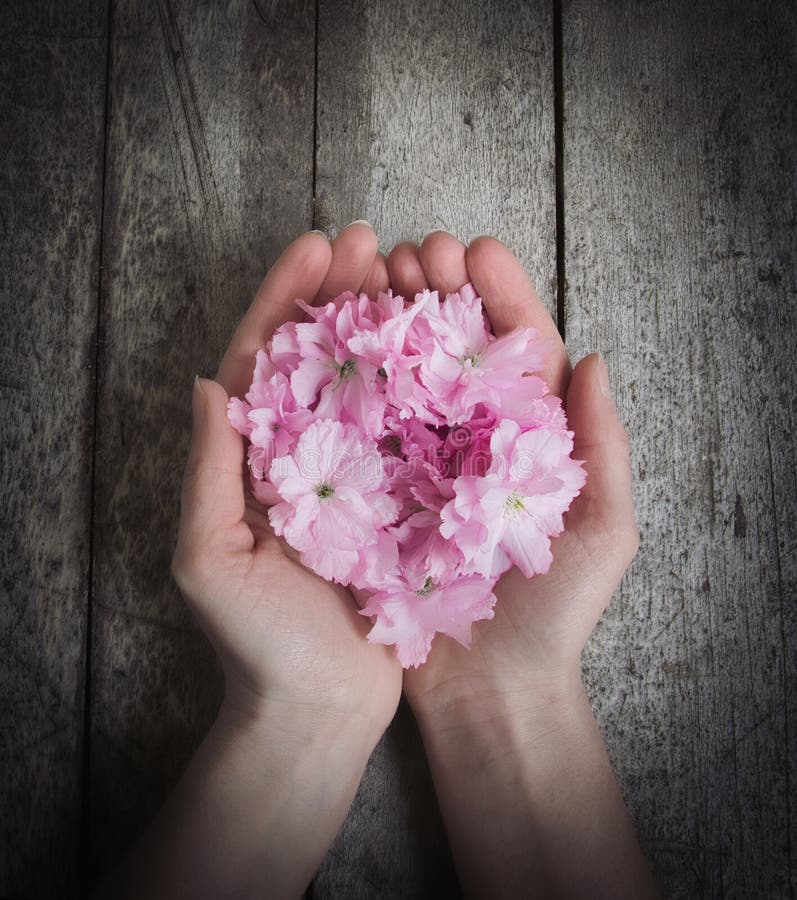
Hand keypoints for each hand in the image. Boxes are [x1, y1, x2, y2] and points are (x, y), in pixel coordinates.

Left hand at [171, 224, 401, 734]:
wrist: (319, 708)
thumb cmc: (257, 643)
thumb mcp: (210, 559)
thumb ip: (209, 471)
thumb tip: (205, 383)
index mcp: (253, 458)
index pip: (262, 359)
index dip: (284, 299)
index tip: (317, 247)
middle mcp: (301, 454)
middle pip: (318, 355)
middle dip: (339, 295)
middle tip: (370, 244)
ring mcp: (352, 474)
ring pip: (367, 382)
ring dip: (384, 325)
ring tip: (409, 276)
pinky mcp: (395, 501)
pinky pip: (407, 430)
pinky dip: (421, 384)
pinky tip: (444, 348)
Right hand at [386, 232, 638, 711]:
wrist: (492, 691)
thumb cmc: (555, 617)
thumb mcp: (602, 533)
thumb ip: (604, 449)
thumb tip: (596, 359)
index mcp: (531, 437)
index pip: (518, 348)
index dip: (498, 294)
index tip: (472, 250)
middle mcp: (474, 439)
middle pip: (454, 349)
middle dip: (435, 292)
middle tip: (407, 252)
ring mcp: (424, 462)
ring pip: (405, 376)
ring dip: (390, 323)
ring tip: (370, 279)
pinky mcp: (380, 495)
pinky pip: (364, 429)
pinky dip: (351, 383)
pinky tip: (332, 345)